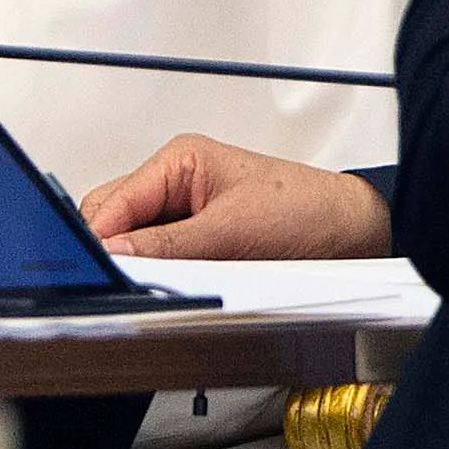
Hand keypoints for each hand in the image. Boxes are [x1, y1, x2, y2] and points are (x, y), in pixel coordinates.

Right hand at [82, 136, 395, 260]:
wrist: (353, 234)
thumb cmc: (308, 211)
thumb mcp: (231, 230)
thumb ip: (167, 245)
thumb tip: (116, 255)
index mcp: (178, 161)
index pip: (113, 202)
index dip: (100, 240)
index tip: (95, 273)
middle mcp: (176, 184)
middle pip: (114, 222)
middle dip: (115, 252)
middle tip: (124, 284)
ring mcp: (186, 214)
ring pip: (134, 244)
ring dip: (140, 266)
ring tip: (158, 284)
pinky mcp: (198, 242)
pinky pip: (161, 260)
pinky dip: (162, 276)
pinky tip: (174, 286)